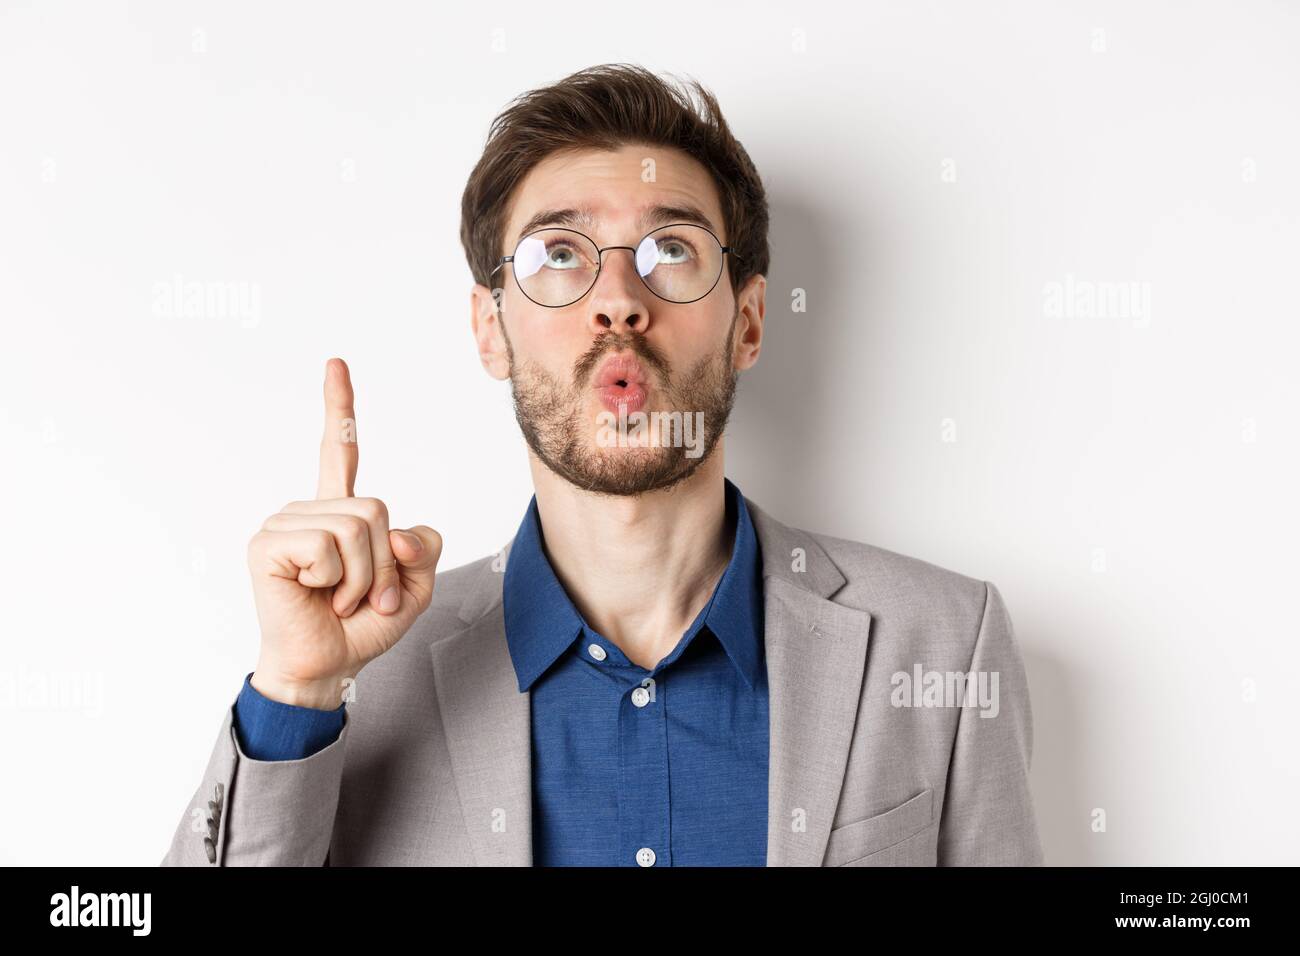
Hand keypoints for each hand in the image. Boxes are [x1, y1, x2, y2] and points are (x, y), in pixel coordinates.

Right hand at [245, 358, 441, 708]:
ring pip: (358, 527)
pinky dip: (338, 581)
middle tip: (365, 597)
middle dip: (386, 564)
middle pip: (377, 509)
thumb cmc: (363, 626)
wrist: (328, 667)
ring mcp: (285, 525)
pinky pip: (328, 547)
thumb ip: (424, 547)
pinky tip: (315, 596)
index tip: (336, 364)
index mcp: (340, 512)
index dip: (340, 408)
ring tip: (339, 600)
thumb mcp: (415, 585)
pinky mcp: (267, 545)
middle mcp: (309, 511)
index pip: (341, 451)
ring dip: (365, 578)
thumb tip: (399, 533)